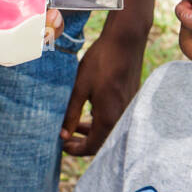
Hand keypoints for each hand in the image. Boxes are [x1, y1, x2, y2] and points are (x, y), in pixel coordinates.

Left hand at [60, 31, 142, 155]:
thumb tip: (62, 135)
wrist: (125, 41)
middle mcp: (122, 117)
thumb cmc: (100, 62)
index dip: (75, 149)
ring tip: (73, 123)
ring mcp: (128, 109)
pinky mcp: (130, 99)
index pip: (92, 147)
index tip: (61, 145)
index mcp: (109, 118)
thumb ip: (71, 113)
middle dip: (82, 141)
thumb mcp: (80, 87)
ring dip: (91, 130)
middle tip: (65, 137)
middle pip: (101, 141)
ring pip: (108, 129)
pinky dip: (100, 119)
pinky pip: (115, 118)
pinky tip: (89, 110)